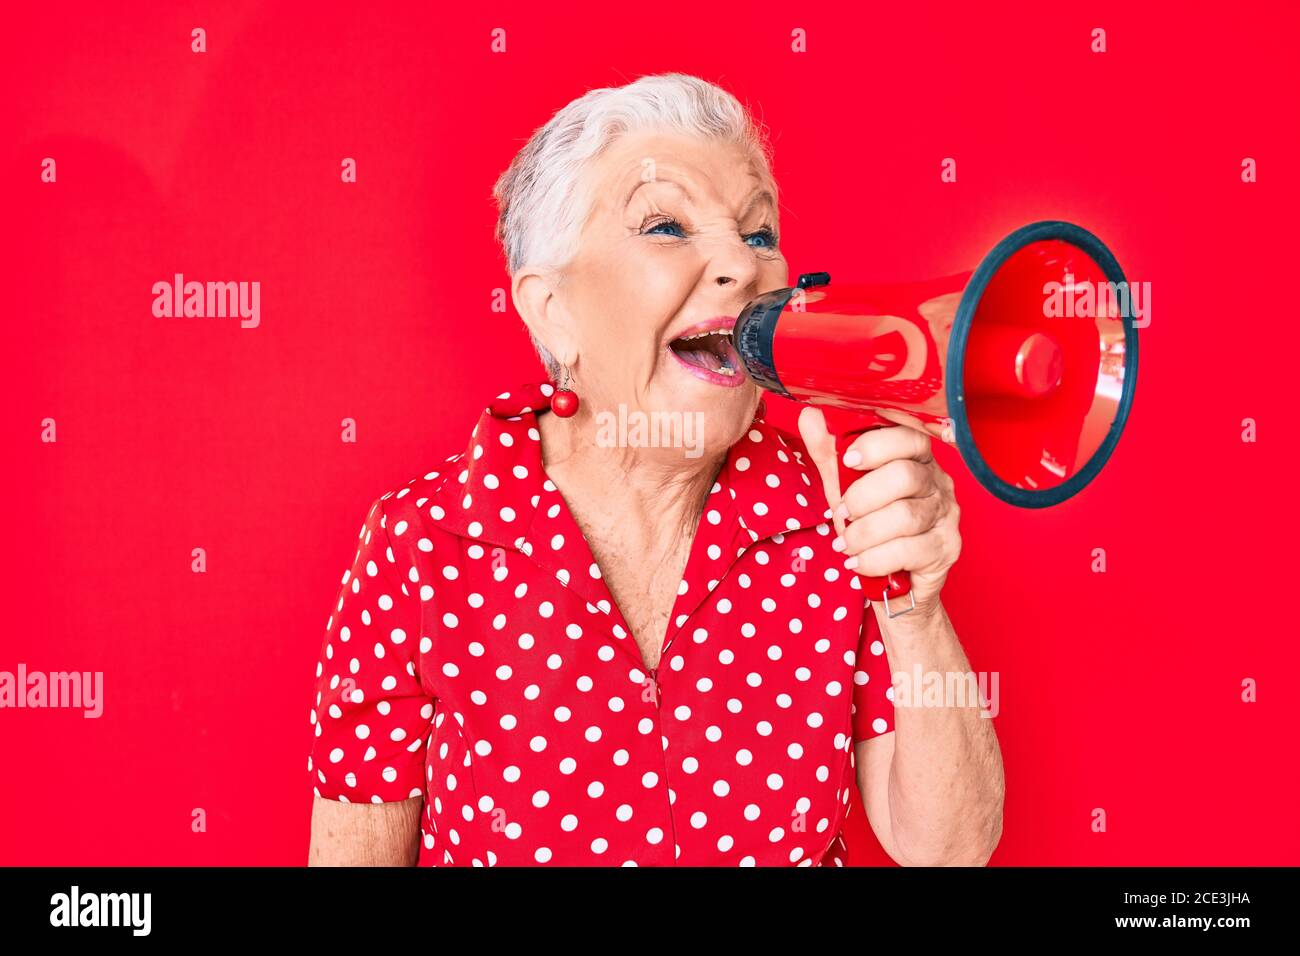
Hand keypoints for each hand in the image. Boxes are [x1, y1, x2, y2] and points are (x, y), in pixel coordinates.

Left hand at [798, 406, 961, 618]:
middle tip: (842, 513)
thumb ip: (829, 451)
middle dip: (862, 496)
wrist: (891, 583)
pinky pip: (909, 550)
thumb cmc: (870, 524)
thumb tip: (810, 414)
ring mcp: (947, 516)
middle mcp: (938, 482)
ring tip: (846, 544)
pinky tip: (858, 562)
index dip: (876, 445)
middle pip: (905, 476)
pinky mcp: (946, 549)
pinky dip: (875, 558)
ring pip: (905, 516)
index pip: (909, 436)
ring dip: (865, 532)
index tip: (848, 459)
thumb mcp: (844, 485)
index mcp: (916, 458)